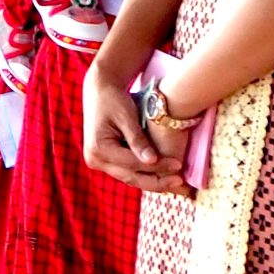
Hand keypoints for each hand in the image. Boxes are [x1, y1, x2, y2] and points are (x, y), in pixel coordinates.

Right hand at [82, 60, 187, 194]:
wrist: (99, 91)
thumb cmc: (114, 98)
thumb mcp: (127, 116)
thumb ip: (138, 140)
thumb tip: (152, 161)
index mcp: (98, 148)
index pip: (132, 163)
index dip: (157, 166)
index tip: (178, 165)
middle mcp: (95, 159)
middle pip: (130, 177)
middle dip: (156, 182)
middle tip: (179, 181)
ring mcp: (98, 162)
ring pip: (129, 177)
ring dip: (151, 181)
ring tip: (173, 182)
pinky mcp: (104, 161)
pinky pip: (126, 171)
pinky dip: (143, 173)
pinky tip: (161, 175)